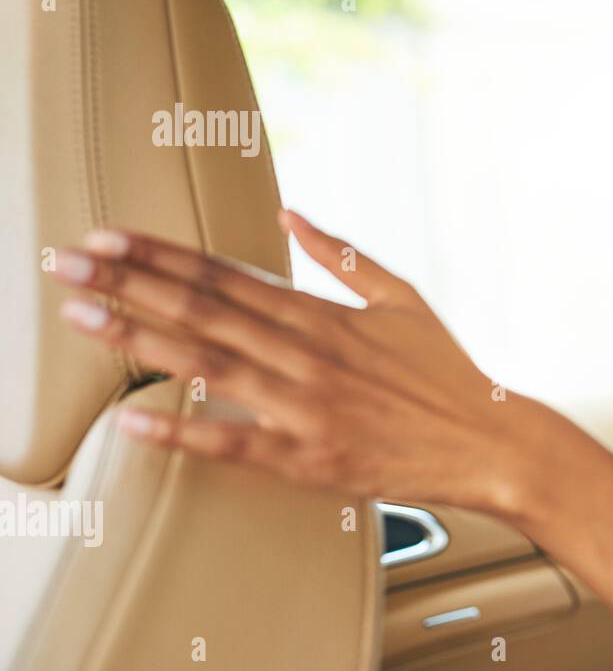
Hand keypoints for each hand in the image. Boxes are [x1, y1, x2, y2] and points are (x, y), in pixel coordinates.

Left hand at [50, 210, 545, 512]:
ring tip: (82, 315)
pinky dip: (182, 434)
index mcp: (325, 313)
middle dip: (129, 282)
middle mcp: (307, 354)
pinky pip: (235, 444)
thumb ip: (343, 254)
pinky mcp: (309, 459)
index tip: (109, 237)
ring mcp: (305, 407)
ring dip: (140, 338)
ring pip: (208, 365)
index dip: (162, 254)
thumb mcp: (403, 297)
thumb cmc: (445, 371)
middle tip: (66, 263)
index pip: (227, 275)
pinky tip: (132, 423)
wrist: (487, 441)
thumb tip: (290, 211)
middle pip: (203, 310)